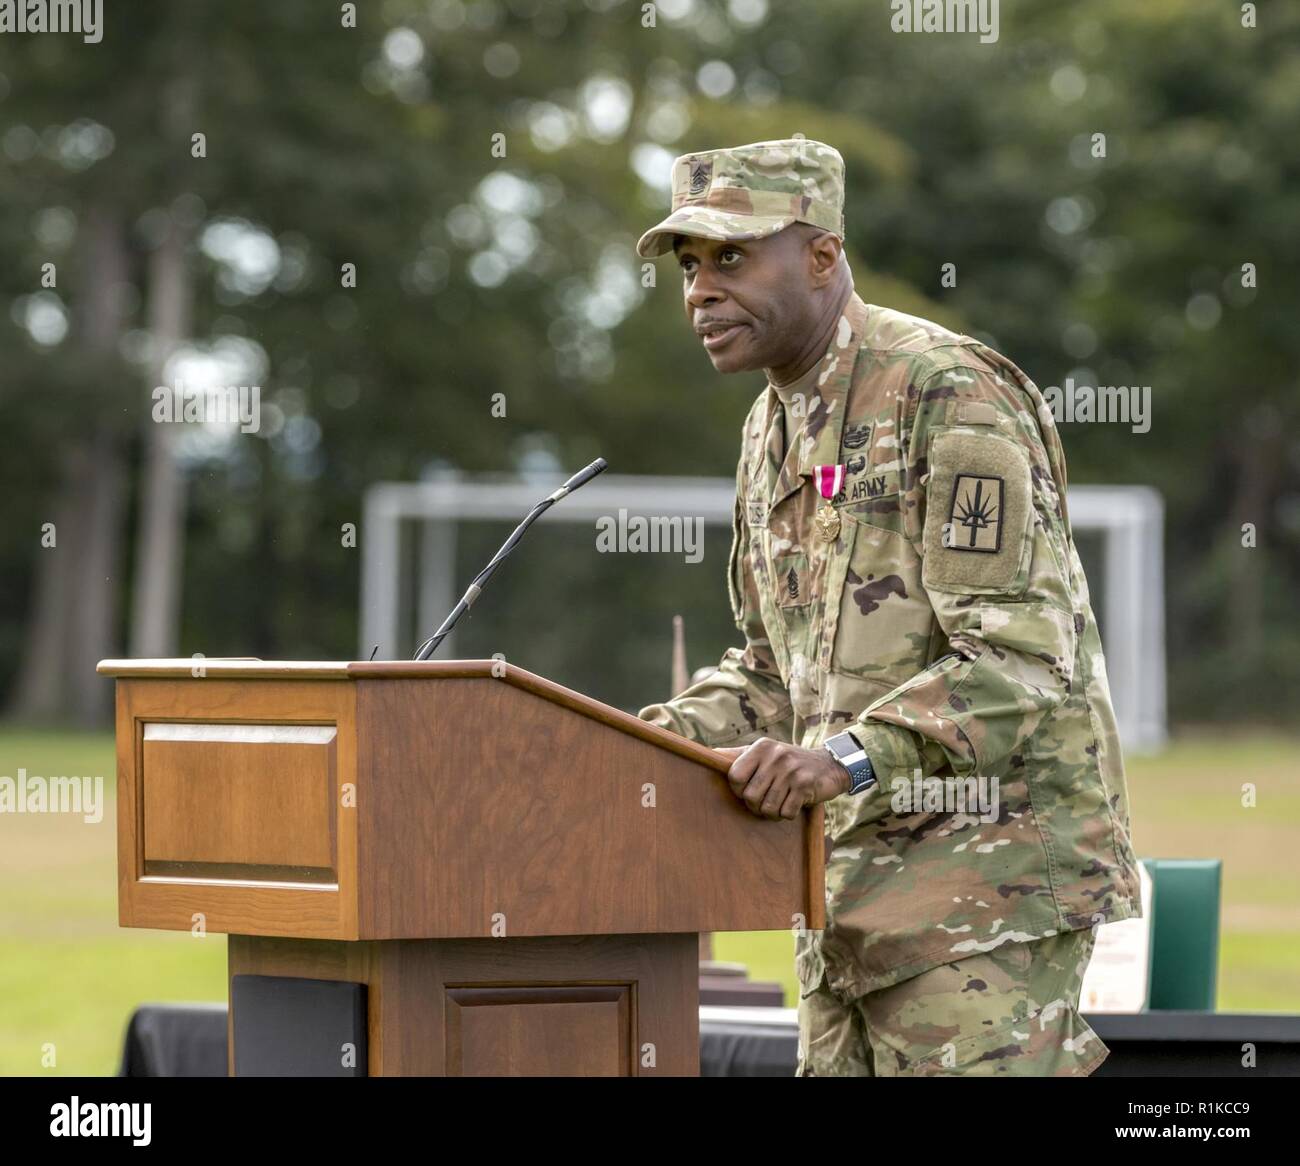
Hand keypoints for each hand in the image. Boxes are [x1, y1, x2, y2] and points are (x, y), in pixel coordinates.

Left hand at [715, 738, 848, 819]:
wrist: (828, 765)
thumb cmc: (788, 763)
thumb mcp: (764, 753)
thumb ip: (737, 755)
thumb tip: (709, 754)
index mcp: (761, 747)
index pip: (734, 776)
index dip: (739, 790)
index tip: (749, 790)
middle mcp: (775, 756)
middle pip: (750, 796)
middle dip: (756, 805)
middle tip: (766, 800)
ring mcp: (791, 770)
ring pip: (767, 807)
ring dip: (772, 812)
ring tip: (780, 802)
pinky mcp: (806, 785)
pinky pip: (785, 812)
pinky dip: (788, 814)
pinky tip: (793, 803)